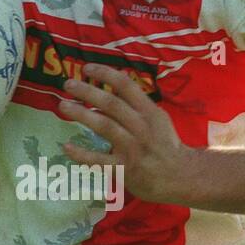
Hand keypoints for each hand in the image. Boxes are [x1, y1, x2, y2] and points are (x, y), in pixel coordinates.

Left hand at [57, 64, 200, 203]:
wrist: (181, 176)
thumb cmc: (166, 145)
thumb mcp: (158, 119)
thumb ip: (138, 104)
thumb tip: (116, 83)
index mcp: (149, 112)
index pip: (126, 85)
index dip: (105, 73)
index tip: (87, 68)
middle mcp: (141, 127)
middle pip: (111, 104)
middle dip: (87, 91)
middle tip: (68, 84)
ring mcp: (132, 148)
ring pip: (104, 126)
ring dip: (81, 114)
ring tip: (63, 106)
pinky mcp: (125, 169)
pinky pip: (99, 160)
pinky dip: (82, 154)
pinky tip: (67, 147)